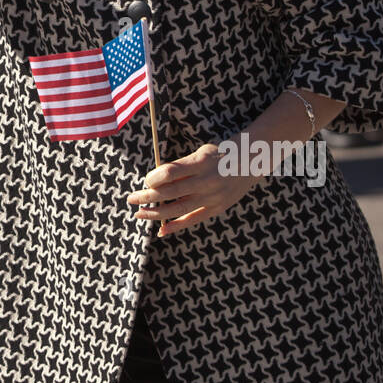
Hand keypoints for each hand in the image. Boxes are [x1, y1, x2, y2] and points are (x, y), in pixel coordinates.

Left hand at [127, 141, 257, 237]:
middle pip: (171, 192)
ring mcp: (213, 197)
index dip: (153, 178)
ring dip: (156, 213)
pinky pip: (193, 219)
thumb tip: (154, 181)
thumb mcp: (201, 152)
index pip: (170, 173)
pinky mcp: (217, 208)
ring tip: (139, 214)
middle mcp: (207, 181)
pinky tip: (160, 230)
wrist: (251, 162)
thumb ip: (181, 166)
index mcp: (201, 162)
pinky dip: (176, 226)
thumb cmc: (218, 155)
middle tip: (131, 199)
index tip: (146, 180)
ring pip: (179, 208)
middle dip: (147, 197)